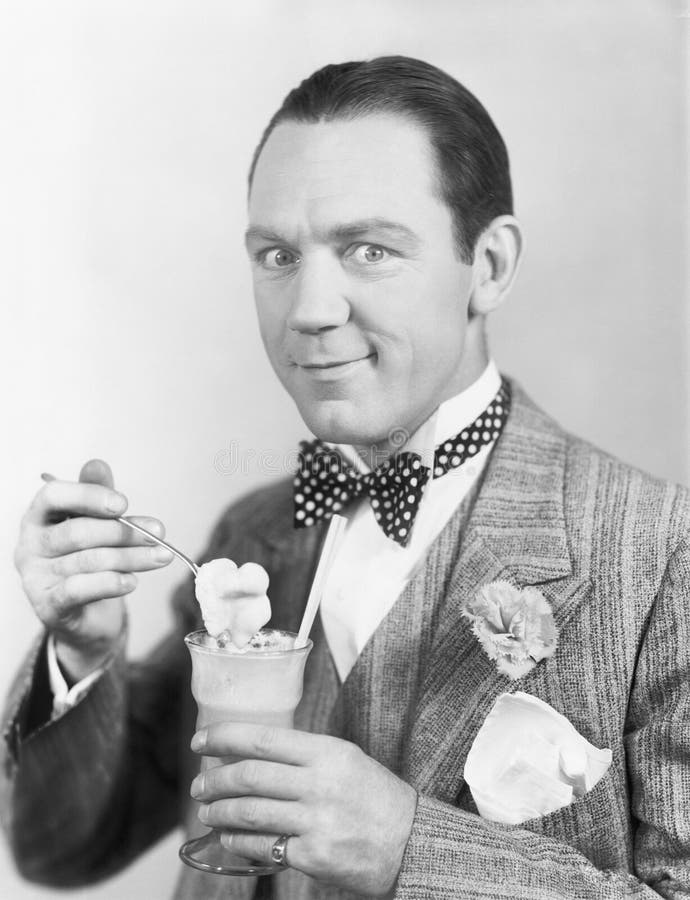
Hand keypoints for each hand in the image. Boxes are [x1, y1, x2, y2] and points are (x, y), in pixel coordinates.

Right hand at [14, 459, 172, 680]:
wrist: (86, 615)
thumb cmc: (90, 558)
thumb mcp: (96, 523)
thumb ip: (98, 496)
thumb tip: (97, 463)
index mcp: (39, 516)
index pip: (54, 495)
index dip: (88, 496)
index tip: (124, 504)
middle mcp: (30, 545)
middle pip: (78, 532)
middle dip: (125, 532)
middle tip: (158, 534)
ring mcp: (35, 577)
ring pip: (89, 561)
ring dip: (132, 558)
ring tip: (161, 557)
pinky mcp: (47, 606)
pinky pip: (80, 590)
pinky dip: (111, 583)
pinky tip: (132, 581)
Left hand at [190, 723, 417, 896]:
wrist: (411, 842)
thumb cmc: (375, 797)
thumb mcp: (346, 760)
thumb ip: (305, 755)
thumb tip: (254, 752)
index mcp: (327, 753)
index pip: (263, 738)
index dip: (224, 737)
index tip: (200, 740)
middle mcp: (320, 784)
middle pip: (250, 776)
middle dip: (214, 780)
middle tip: (199, 785)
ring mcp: (316, 822)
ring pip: (250, 813)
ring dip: (220, 812)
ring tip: (207, 812)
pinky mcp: (314, 856)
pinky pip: (264, 847)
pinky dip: (239, 842)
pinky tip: (230, 838)